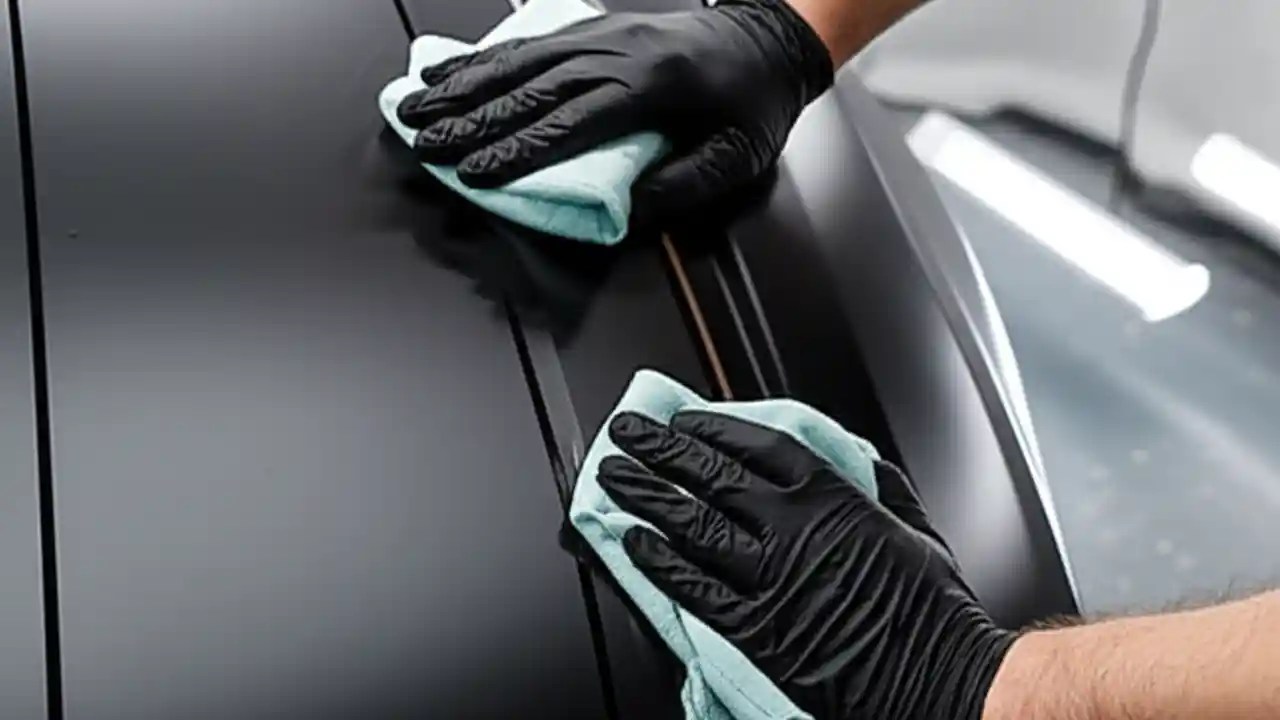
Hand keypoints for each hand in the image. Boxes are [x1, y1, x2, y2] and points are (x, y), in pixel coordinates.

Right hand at [396, 0, 832, 221]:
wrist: (773, 38)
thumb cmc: (755, 101)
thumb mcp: (737, 156)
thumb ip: (681, 184)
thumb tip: (626, 209)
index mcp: (654, 86)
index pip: (571, 123)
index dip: (519, 150)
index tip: (476, 171)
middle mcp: (620, 52)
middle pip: (533, 89)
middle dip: (472, 118)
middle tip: (425, 141)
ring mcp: (605, 34)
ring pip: (523, 59)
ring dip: (466, 83)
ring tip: (419, 102)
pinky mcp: (599, 28)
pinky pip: (534, 41)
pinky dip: (488, 57)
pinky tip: (455, 69)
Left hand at [598, 411, 1016, 719]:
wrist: (941, 678)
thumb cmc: (934, 608)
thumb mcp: (914, 526)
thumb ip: (878, 485)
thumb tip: (857, 462)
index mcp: (831, 497)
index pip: (753, 445)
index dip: (710, 428)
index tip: (683, 419)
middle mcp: (791, 529)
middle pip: (709, 475)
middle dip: (661, 449)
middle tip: (627, 432)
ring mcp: (768, 578)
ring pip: (690, 525)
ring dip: (645, 496)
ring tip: (613, 477)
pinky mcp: (755, 629)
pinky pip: (693, 588)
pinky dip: (659, 562)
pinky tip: (634, 543)